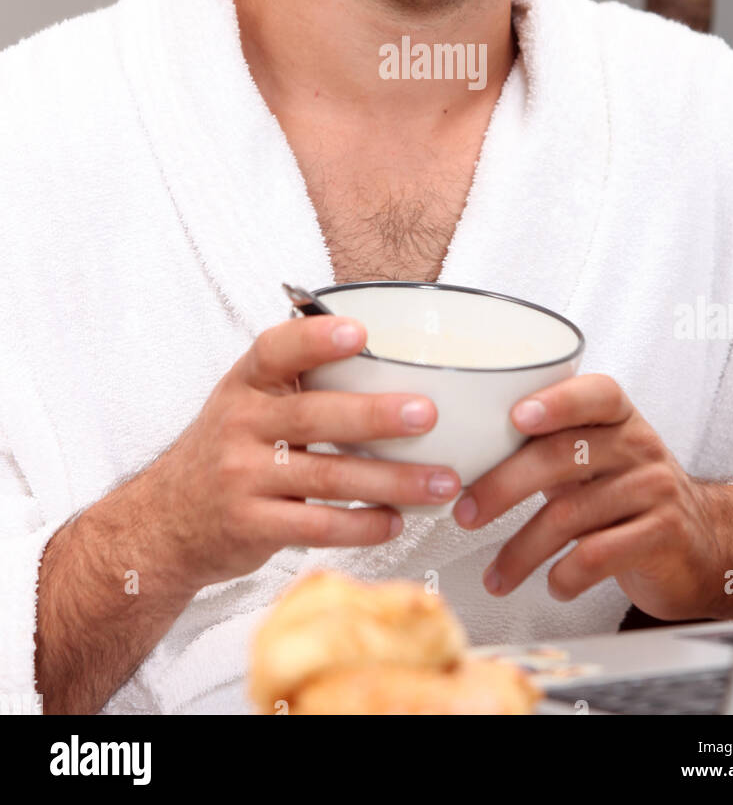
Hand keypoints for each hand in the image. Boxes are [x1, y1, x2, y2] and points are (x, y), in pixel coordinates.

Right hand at [148, 313, 460, 589]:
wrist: (165, 522)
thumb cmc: (229, 450)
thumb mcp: (246, 401)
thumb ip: (297, 378)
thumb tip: (385, 353)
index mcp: (245, 383)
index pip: (276, 349)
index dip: (316, 339)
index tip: (360, 332)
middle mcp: (239, 425)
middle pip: (314, 416)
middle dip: (376, 415)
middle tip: (428, 415)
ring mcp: (242, 478)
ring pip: (328, 477)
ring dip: (392, 482)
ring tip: (441, 482)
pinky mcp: (250, 527)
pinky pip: (317, 526)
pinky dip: (363, 526)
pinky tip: (396, 521)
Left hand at [452, 373, 732, 620]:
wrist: (703, 543)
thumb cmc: (627, 494)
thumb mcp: (595, 459)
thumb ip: (548, 446)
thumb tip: (468, 454)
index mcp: (618, 416)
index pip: (594, 394)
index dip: (556, 402)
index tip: (516, 417)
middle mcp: (639, 446)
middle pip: (562, 457)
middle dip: (503, 487)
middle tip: (465, 514)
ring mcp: (655, 490)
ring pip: (571, 516)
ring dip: (521, 551)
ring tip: (496, 576)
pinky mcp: (663, 536)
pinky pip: (599, 555)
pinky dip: (565, 575)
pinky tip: (553, 585)